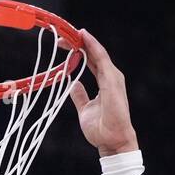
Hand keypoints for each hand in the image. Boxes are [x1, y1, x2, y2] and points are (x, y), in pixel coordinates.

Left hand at [69, 29, 138, 156]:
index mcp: (105, 81)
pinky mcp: (112, 80)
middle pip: (93, 53)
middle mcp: (110, 76)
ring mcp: (113, 77)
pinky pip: (101, 58)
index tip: (63, 44)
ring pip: (97, 52)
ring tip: (70, 34)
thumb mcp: (85, 109)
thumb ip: (80, 96)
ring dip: (83, 41)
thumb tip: (73, 85)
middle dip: (78, 43)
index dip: (78, 50)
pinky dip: (92, 46)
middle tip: (61, 37)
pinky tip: (84, 37)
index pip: (91, 60)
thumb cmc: (101, 129)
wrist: (112, 141)